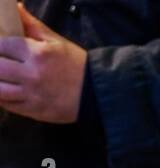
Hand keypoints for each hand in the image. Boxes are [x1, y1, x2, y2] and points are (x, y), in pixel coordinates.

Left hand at [0, 5, 86, 123]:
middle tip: (3, 64)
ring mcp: (33, 95)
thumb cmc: (76, 65)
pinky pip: (9, 105)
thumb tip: (16, 7)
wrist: (97, 93)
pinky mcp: (36, 111)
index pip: (1, 46)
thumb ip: (32, 25)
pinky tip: (7, 91)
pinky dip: (3, 98)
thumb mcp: (56, 41)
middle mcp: (32, 74)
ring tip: (4, 78)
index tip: (3, 50)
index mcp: (37, 53)